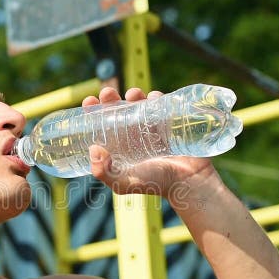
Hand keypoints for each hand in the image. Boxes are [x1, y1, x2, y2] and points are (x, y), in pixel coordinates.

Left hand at [81, 87, 217, 198]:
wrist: (188, 182)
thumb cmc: (155, 184)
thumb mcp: (124, 183)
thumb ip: (105, 173)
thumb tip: (93, 149)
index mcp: (119, 147)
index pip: (101, 125)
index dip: (94, 112)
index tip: (90, 101)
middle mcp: (133, 136)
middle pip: (117, 111)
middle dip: (111, 98)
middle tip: (108, 93)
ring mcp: (151, 128)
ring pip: (138, 104)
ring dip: (133, 95)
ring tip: (133, 95)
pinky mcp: (169, 123)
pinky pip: (161, 104)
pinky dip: (156, 97)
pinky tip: (153, 97)